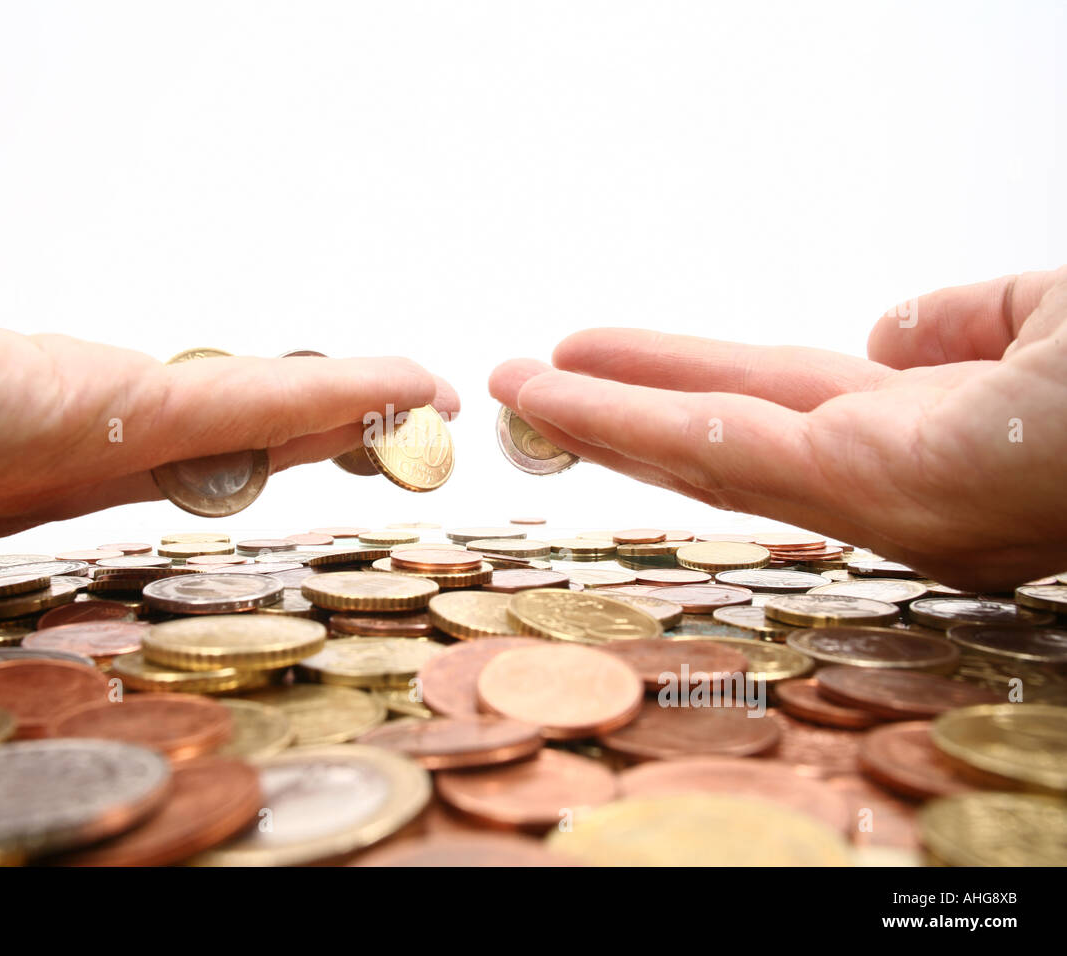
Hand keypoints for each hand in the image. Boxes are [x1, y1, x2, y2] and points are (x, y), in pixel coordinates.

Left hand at [0, 167, 457, 535]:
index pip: (141, 434)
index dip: (219, 426)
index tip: (276, 413)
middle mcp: (52, 469)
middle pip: (215, 457)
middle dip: (310, 443)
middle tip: (384, 433)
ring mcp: (86, 457)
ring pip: (248, 443)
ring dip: (341, 426)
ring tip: (416, 408)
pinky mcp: (114, 422)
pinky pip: (250, 412)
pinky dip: (339, 399)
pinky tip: (406, 383)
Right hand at [491, 269, 1066, 589]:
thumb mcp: (1051, 319)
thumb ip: (965, 322)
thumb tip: (888, 330)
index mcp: (928, 433)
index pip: (781, 407)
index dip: (691, 386)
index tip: (626, 367)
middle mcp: (885, 476)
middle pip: (724, 436)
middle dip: (622, 412)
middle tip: (537, 388)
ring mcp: (868, 493)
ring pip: (699, 453)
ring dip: (598, 421)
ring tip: (516, 390)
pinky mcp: (863, 490)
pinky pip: (719, 452)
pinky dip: (625, 425)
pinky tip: (557, 398)